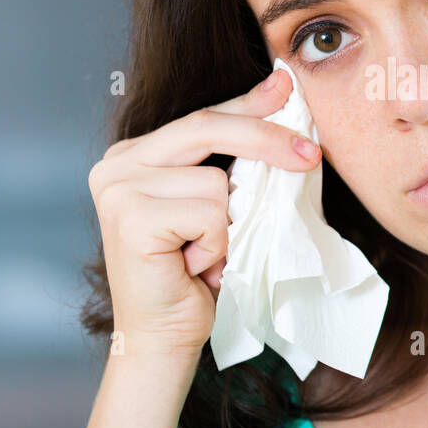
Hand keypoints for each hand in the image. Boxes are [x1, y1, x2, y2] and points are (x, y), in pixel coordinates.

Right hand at [87, 68, 319, 360]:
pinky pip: (209, 213)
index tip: (287, 87)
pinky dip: (216, 245)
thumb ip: (233, 163)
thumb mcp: (217, 208)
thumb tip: (282, 102)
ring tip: (206, 254)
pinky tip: (193, 266)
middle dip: (265, 139)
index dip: (250, 105)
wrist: (163, 340)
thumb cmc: (194, 276)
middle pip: (206, 128)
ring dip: (228, 226)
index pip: (203, 117)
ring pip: (216, 182)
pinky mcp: (129, 218)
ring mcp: (117, 188)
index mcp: (134, 154)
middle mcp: (116, 164)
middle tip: (310, 156)